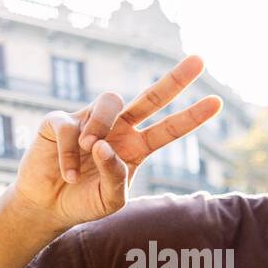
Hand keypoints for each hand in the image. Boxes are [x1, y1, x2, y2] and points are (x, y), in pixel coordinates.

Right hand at [12, 55, 221, 230]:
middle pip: (151, 97)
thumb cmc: (85, 202)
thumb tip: (103, 146)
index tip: (217, 102)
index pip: (170, 129)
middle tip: (199, 61)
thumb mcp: (111, 200)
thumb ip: (116, 177)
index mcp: (137, 147)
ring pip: (110, 100)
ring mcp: (90, 120)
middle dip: (175, 80)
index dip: (192, 117)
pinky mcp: (59, 119)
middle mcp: (119, 129)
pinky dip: (69, 152)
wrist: (49, 206)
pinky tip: (68, 173)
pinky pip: (69, 126)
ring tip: (89, 149)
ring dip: (101, 125)